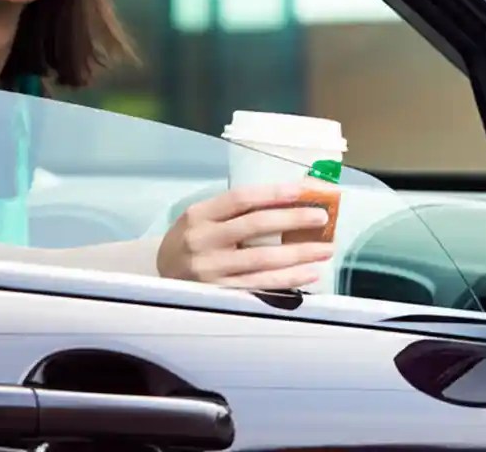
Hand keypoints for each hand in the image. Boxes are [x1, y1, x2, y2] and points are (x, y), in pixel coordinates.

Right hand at [156, 181, 335, 289]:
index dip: (273, 193)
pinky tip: (308, 273)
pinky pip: (260, 285)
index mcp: (198, 215)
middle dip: (293, 220)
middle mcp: (203, 240)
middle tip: (322, 218)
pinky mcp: (220, 293)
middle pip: (254, 226)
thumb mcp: (201, 219)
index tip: (302, 191)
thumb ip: (234, 212)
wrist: (160, 277)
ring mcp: (211, 270)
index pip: (240, 198)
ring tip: (325, 248)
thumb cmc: (191, 242)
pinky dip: (288, 279)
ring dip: (298, 253)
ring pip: (262, 259)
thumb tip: (288, 200)